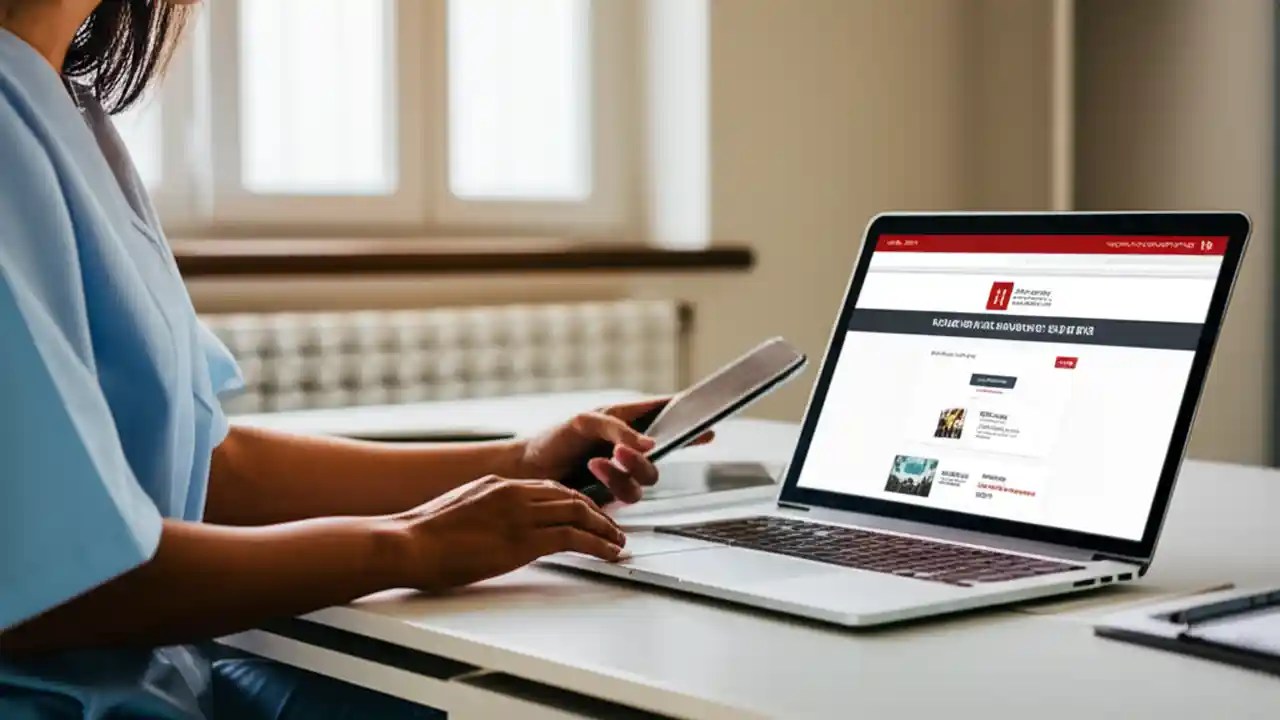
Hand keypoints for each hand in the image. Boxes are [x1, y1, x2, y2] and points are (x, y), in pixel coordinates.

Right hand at [391, 475, 626, 591]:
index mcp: (498, 484)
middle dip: (597, 512)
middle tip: (612, 527)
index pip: (549, 487)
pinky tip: (609, 553)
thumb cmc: (421, 535)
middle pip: (571, 496)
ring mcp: (520, 514)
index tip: (588, 512)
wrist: (407, 542)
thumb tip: (491, 528)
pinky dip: (598, 544)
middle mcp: (514, 492)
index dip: (575, 500)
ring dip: (604, 528)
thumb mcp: (457, 511)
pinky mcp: (523, 540)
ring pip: (579, 513)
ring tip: (618, 541)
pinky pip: (573, 538)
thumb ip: (482, 513)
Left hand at [518, 398, 712, 503]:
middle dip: (646, 454)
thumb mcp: (586, 421)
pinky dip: (613, 482)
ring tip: (602, 460)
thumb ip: (618, 429)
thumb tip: (650, 444)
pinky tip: (593, 470)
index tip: (709, 423)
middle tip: (624, 451)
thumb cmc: (555, 437)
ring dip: (628, 470)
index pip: (666, 417)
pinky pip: (629, 495)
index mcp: (628, 421)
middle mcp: (630, 448)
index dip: (690, 419)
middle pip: (662, 456)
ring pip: (648, 480)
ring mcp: (623, 473)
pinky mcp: (612, 496)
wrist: (528, 469)